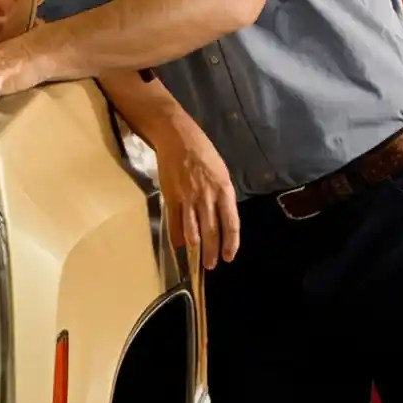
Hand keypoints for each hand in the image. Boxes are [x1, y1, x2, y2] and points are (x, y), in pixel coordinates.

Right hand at [152, 113, 240, 269]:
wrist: (177, 138)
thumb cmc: (202, 152)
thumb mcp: (220, 172)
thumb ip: (221, 195)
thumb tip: (220, 216)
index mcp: (224, 190)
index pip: (231, 224)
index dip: (230, 243)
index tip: (229, 256)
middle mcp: (208, 197)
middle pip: (212, 232)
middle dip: (212, 252)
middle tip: (211, 265)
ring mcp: (188, 198)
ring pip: (193, 231)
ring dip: (196, 248)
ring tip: (196, 260)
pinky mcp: (171, 196)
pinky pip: (174, 222)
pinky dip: (176, 237)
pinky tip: (179, 245)